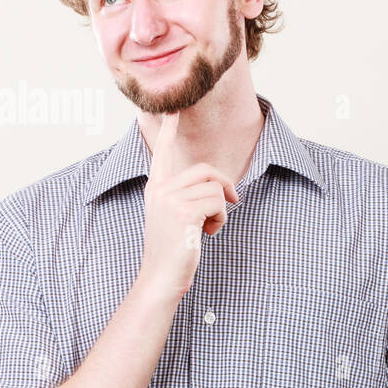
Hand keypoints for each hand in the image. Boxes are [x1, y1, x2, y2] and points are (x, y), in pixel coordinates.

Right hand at [139, 110, 239, 298]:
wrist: (160, 277)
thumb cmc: (173, 250)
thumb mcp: (174, 217)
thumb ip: (186, 197)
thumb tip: (220, 187)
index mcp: (156, 188)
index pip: (164, 152)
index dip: (169, 130)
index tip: (173, 110)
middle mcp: (160, 189)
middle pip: (205, 171)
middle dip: (224, 186)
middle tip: (231, 203)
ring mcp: (170, 199)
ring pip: (215, 189)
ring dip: (221, 210)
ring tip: (209, 227)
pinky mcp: (184, 212)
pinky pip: (218, 203)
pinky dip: (221, 220)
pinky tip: (208, 234)